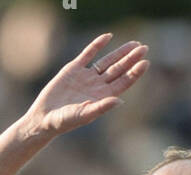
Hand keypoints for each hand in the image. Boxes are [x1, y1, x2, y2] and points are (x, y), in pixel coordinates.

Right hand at [22, 32, 148, 136]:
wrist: (45, 117)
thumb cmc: (65, 121)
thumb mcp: (85, 115)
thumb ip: (102, 107)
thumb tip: (120, 101)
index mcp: (103, 97)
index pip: (123, 82)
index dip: (135, 73)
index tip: (145, 62)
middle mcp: (97, 86)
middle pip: (118, 70)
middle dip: (131, 59)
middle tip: (144, 48)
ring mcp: (86, 76)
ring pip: (107, 61)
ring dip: (120, 52)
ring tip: (134, 44)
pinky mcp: (73, 69)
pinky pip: (88, 53)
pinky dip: (97, 44)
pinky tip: (108, 36)